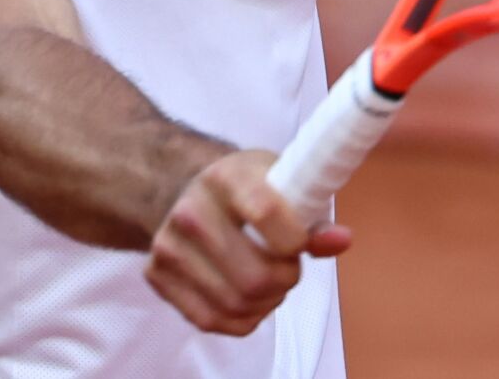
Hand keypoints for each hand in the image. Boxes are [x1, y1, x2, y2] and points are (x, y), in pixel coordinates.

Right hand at [146, 149, 352, 335]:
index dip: (293, 240)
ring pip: (234, 304)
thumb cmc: (247, 186)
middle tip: (289, 269)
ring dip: (266, 303)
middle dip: (285, 281)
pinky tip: (251, 300)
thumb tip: (341, 240)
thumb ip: (314, 214)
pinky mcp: (156, 275)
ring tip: (272, 283)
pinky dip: (242, 319)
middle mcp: (190, 209)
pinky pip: (210, 320)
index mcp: (226, 176)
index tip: (300, 242)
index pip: (264, 214)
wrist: (189, 189)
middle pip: (253, 276)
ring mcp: (168, 244)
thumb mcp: (283, 182)